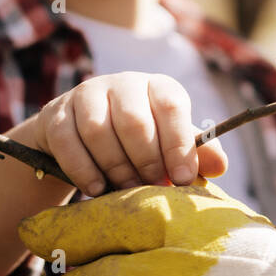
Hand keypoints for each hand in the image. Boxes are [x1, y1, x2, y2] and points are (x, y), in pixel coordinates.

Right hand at [29, 72, 226, 195]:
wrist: (81, 141)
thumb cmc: (137, 144)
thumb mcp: (168, 145)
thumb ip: (194, 154)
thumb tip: (219, 166)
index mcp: (157, 87)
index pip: (171, 105)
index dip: (178, 144)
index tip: (183, 179)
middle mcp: (123, 83)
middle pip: (134, 120)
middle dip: (146, 161)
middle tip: (151, 189)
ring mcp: (86, 95)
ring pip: (98, 130)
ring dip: (115, 167)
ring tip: (125, 191)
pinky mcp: (56, 115)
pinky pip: (67, 141)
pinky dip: (83, 169)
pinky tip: (97, 189)